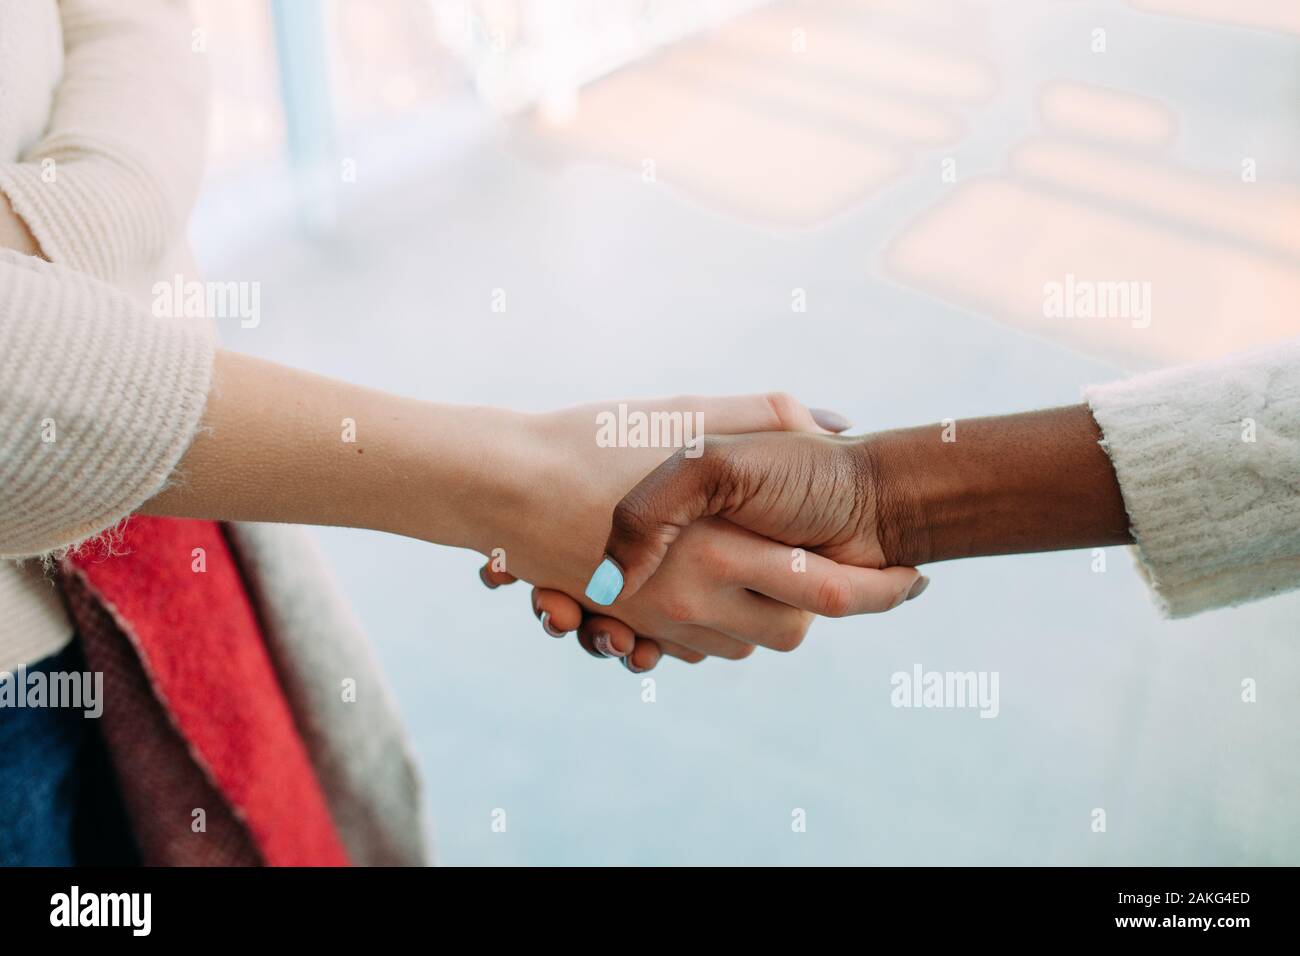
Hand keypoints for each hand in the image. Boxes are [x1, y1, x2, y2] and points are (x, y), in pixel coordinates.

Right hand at [474, 395, 912, 669]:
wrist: (499, 487)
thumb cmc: (590, 442)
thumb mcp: (681, 416)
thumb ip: (761, 417)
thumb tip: (829, 423)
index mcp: (722, 549)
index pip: (834, 593)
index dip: (886, 589)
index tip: (914, 576)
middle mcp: (697, 601)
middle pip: (794, 631)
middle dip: (821, 602)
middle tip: (826, 559)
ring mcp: (662, 624)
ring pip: (747, 644)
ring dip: (770, 613)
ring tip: (768, 562)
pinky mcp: (635, 627)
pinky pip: (699, 650)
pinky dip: (721, 625)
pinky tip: (714, 580)